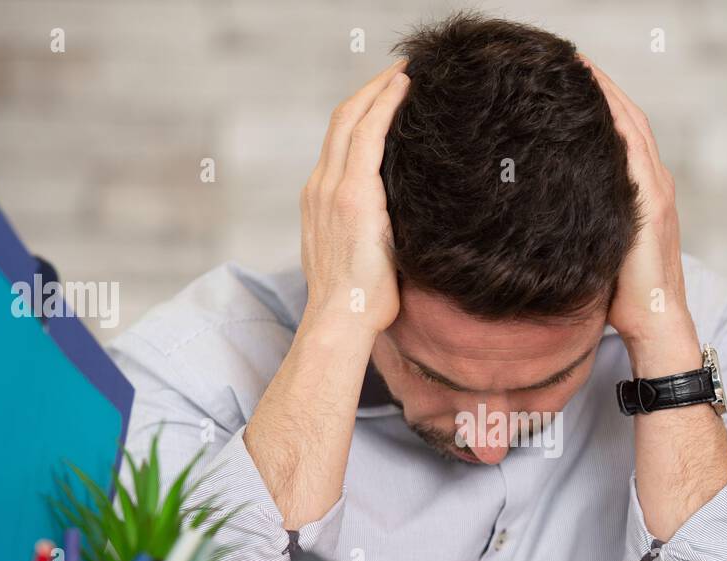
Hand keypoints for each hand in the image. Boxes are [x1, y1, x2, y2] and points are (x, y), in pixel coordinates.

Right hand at [300, 60, 409, 336]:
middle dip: (369, 90)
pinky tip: (404, 89)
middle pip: (341, 121)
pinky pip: (368, 135)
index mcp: (319, 201)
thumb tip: (400, 233)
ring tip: (406, 73)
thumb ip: (370, 233)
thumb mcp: (360, 259)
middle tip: (399, 72)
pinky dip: (385, 106)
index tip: (383, 99)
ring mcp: (333, 189)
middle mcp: (319, 187)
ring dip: (379, 90)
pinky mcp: (352, 195)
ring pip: (352, 120)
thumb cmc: (358, 305)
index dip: (359, 114)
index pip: (337, 144)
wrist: (341, 321)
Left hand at [582, 58, 698, 375]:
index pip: (620, 131)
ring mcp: (655, 190)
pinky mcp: (651, 204)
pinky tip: (592, 100)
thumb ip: (579, 224)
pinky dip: (615, 119)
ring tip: (574, 63)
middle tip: (565, 56)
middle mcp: (653, 183)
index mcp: (642, 191)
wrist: (656, 324)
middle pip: (626, 116)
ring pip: (630, 123)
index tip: (566, 77)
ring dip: (604, 90)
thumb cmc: (623, 299)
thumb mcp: (596, 250)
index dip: (597, 100)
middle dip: (598, 83)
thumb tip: (534, 217)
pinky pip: (632, 149)